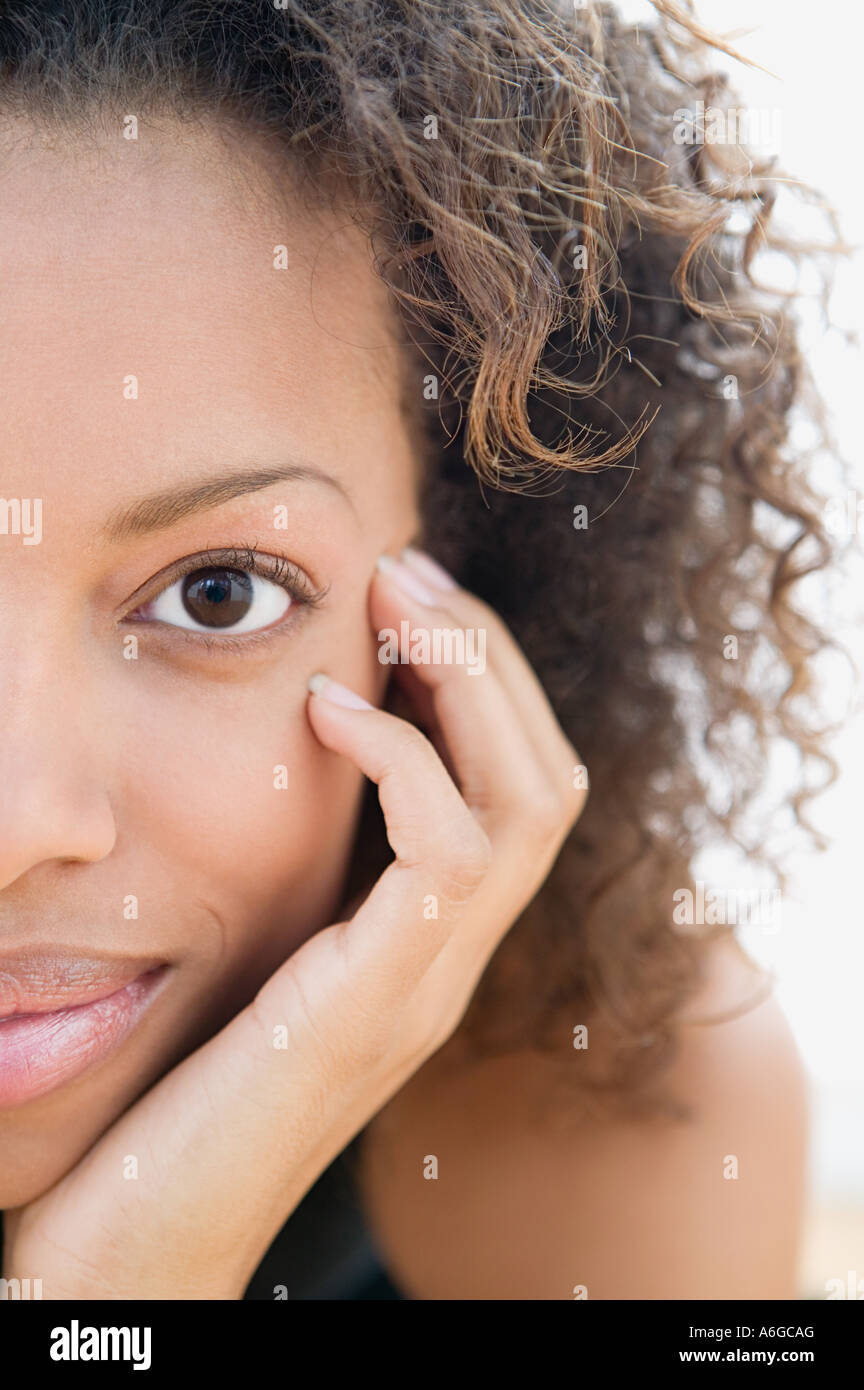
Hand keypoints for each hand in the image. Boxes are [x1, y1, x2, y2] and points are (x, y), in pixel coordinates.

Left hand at [2, 551, 587, 1298]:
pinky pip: (447, 852)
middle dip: (489, 655)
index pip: (523, 789)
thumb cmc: (181, 1083)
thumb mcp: (264, 943)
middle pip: (551, 777)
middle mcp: (452, 961)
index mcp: (430, 941)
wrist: (138, 1233)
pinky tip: (326, 709)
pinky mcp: (378, 1004)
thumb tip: (307, 739)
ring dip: (469, 681)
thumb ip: (313, 867)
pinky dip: (401, 755)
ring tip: (395, 605)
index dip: (485, 681)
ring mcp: (428, 987)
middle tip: (409, 568)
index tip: (409, 598)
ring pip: (530, 803)